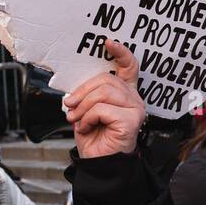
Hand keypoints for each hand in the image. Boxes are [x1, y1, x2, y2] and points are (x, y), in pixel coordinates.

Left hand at [64, 40, 145, 157]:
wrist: (98, 163)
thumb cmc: (94, 137)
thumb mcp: (86, 110)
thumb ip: (87, 95)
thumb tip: (74, 88)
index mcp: (124, 93)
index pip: (129, 67)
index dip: (121, 52)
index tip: (108, 41)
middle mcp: (134, 98)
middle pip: (105, 79)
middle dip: (81, 92)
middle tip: (69, 107)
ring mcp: (135, 109)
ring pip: (102, 93)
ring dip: (82, 107)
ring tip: (76, 119)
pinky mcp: (131, 120)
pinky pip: (102, 109)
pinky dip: (87, 118)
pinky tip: (86, 128)